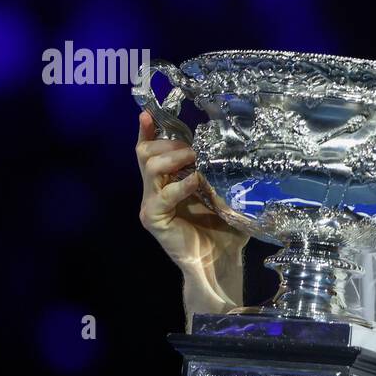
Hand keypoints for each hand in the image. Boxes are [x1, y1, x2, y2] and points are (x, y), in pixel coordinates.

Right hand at [135, 110, 248, 279]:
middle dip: (167, 143)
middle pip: (145, 153)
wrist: (220, 262)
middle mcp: (155, 190)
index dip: (148, 131)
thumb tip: (230, 150)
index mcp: (168, 182)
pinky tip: (195, 182)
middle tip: (192, 149)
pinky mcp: (153, 219)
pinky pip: (160, 196)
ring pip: (149, 167)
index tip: (148, 113)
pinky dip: (179, 186)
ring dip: (173, 158)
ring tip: (195, 160)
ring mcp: (152, 204)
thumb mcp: (226, 194)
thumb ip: (220, 174)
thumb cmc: (225, 230)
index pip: (151, 151)